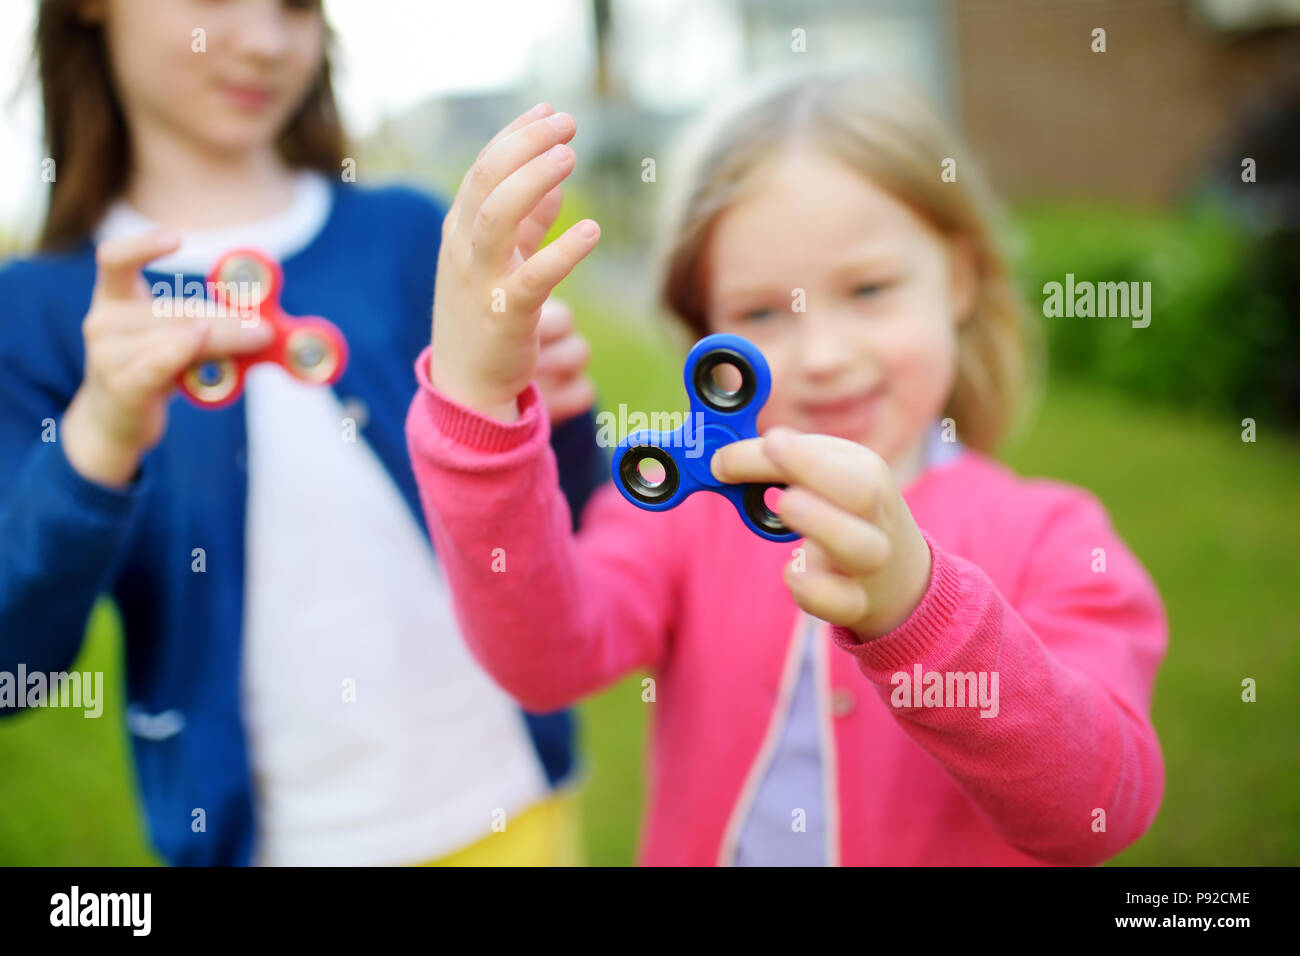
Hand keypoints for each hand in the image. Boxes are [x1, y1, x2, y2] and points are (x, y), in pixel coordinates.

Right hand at [61, 229, 273, 487]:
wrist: (116, 423)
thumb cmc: (151, 372)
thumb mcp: (176, 341)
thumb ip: (207, 324)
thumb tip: (264, 322)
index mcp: (113, 299)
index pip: (114, 260)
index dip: (142, 246)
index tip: (176, 240)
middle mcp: (104, 322)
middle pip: (177, 311)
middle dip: (227, 319)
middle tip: (266, 326)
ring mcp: (107, 355)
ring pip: (178, 336)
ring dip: (224, 339)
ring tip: (255, 341)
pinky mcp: (123, 387)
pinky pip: (158, 363)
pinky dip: (182, 350)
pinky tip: (201, 338)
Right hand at [430, 103, 600, 422]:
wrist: (467, 386)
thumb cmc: (485, 318)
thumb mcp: (502, 261)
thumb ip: (527, 222)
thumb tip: (555, 183)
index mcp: (460, 230)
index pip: (484, 167)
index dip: (516, 134)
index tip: (549, 110)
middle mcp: (464, 248)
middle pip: (487, 178)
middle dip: (526, 143)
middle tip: (567, 125)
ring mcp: (480, 280)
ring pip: (498, 215)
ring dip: (533, 179)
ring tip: (569, 156)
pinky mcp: (504, 314)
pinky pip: (533, 275)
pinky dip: (562, 250)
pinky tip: (591, 231)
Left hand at [711, 426, 932, 639]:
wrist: (898, 577)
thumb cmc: (842, 513)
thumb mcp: (822, 477)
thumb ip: (774, 464)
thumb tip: (722, 457)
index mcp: (864, 472)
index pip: (829, 454)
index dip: (788, 451)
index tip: (733, 455)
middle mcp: (874, 514)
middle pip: (861, 492)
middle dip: (813, 473)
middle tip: (769, 471)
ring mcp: (870, 562)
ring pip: (860, 547)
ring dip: (821, 524)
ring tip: (785, 508)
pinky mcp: (858, 603)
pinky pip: (844, 602)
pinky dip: (817, 591)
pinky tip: (791, 573)